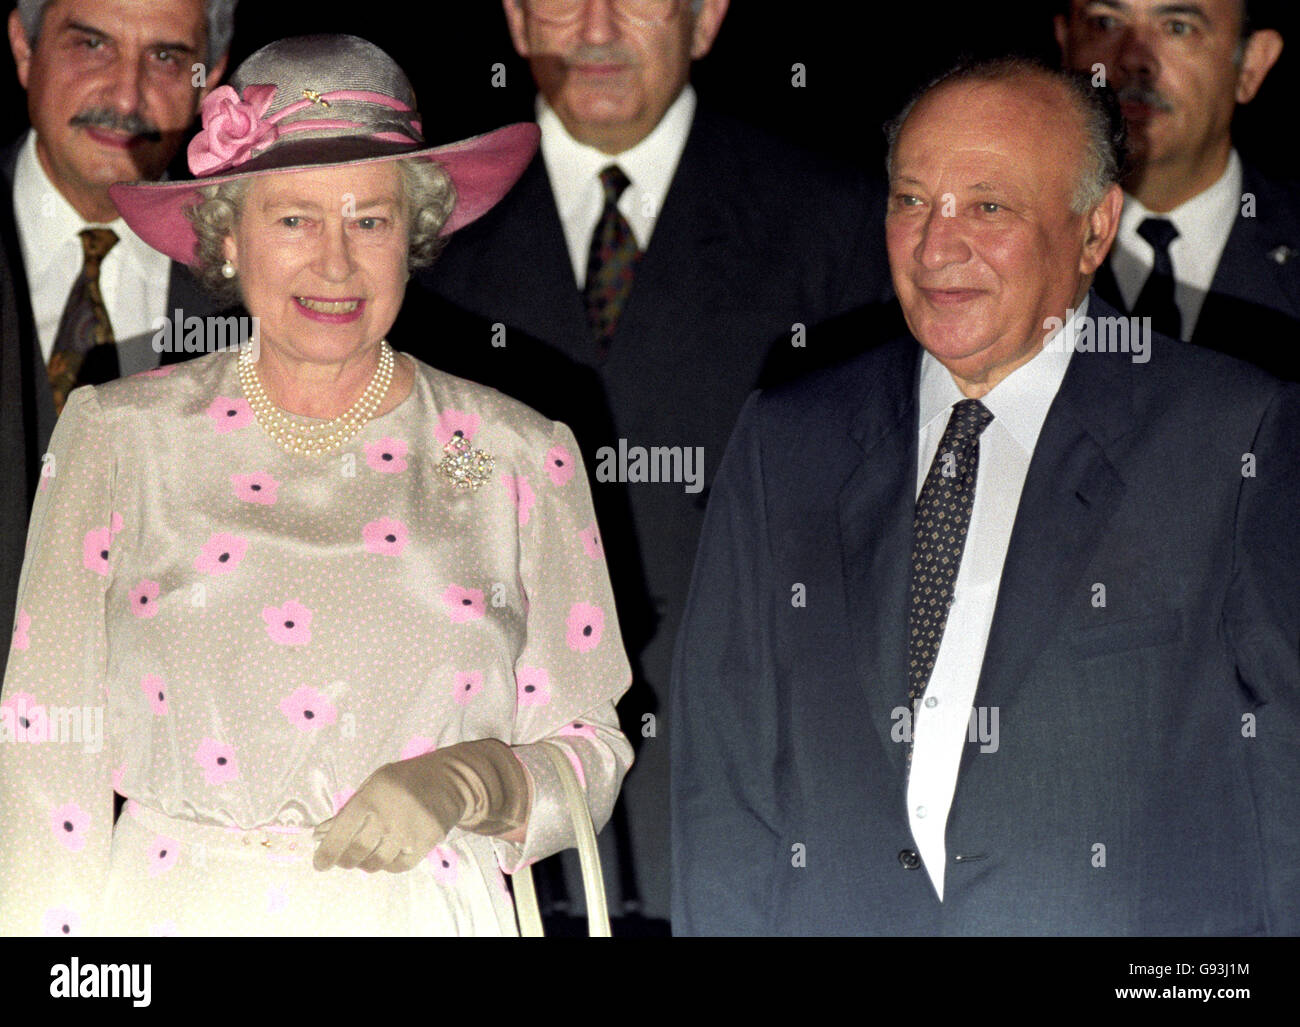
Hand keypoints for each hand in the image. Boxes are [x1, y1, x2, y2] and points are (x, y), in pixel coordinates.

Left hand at [313, 739, 529, 872]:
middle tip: (343, 859)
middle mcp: (387, 817)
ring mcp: (407, 832)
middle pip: (356, 852)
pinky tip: (386, 855)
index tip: (319, 865)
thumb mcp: (373, 784)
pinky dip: (388, 865)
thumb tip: (320, 834)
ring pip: (376, 863)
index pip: (340, 833)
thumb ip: (349, 809)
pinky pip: (398, 866)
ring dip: (365, 864)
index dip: (326, 853)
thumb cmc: (404, 779)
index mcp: (370, 798)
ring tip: (365, 856)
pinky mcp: (425, 843)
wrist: (448, 779)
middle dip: (344, 860)